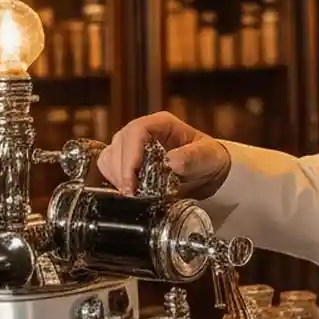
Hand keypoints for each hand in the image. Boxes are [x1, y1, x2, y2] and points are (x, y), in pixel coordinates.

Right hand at [98, 111, 230, 197]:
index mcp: (162, 123)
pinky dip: (115, 180)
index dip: (131, 155)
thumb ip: (192, 158)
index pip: (136, 131)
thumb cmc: (208, 159)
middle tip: (132, 194)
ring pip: (110, 155)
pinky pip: (110, 167)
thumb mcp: (207, 156)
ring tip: (132, 194)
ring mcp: (133, 145)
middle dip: (122, 171)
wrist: (208, 172)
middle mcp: (144, 131)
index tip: (133, 180)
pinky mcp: (128, 160)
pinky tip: (130, 192)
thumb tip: (171, 162)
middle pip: (119, 144)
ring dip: (116, 176)